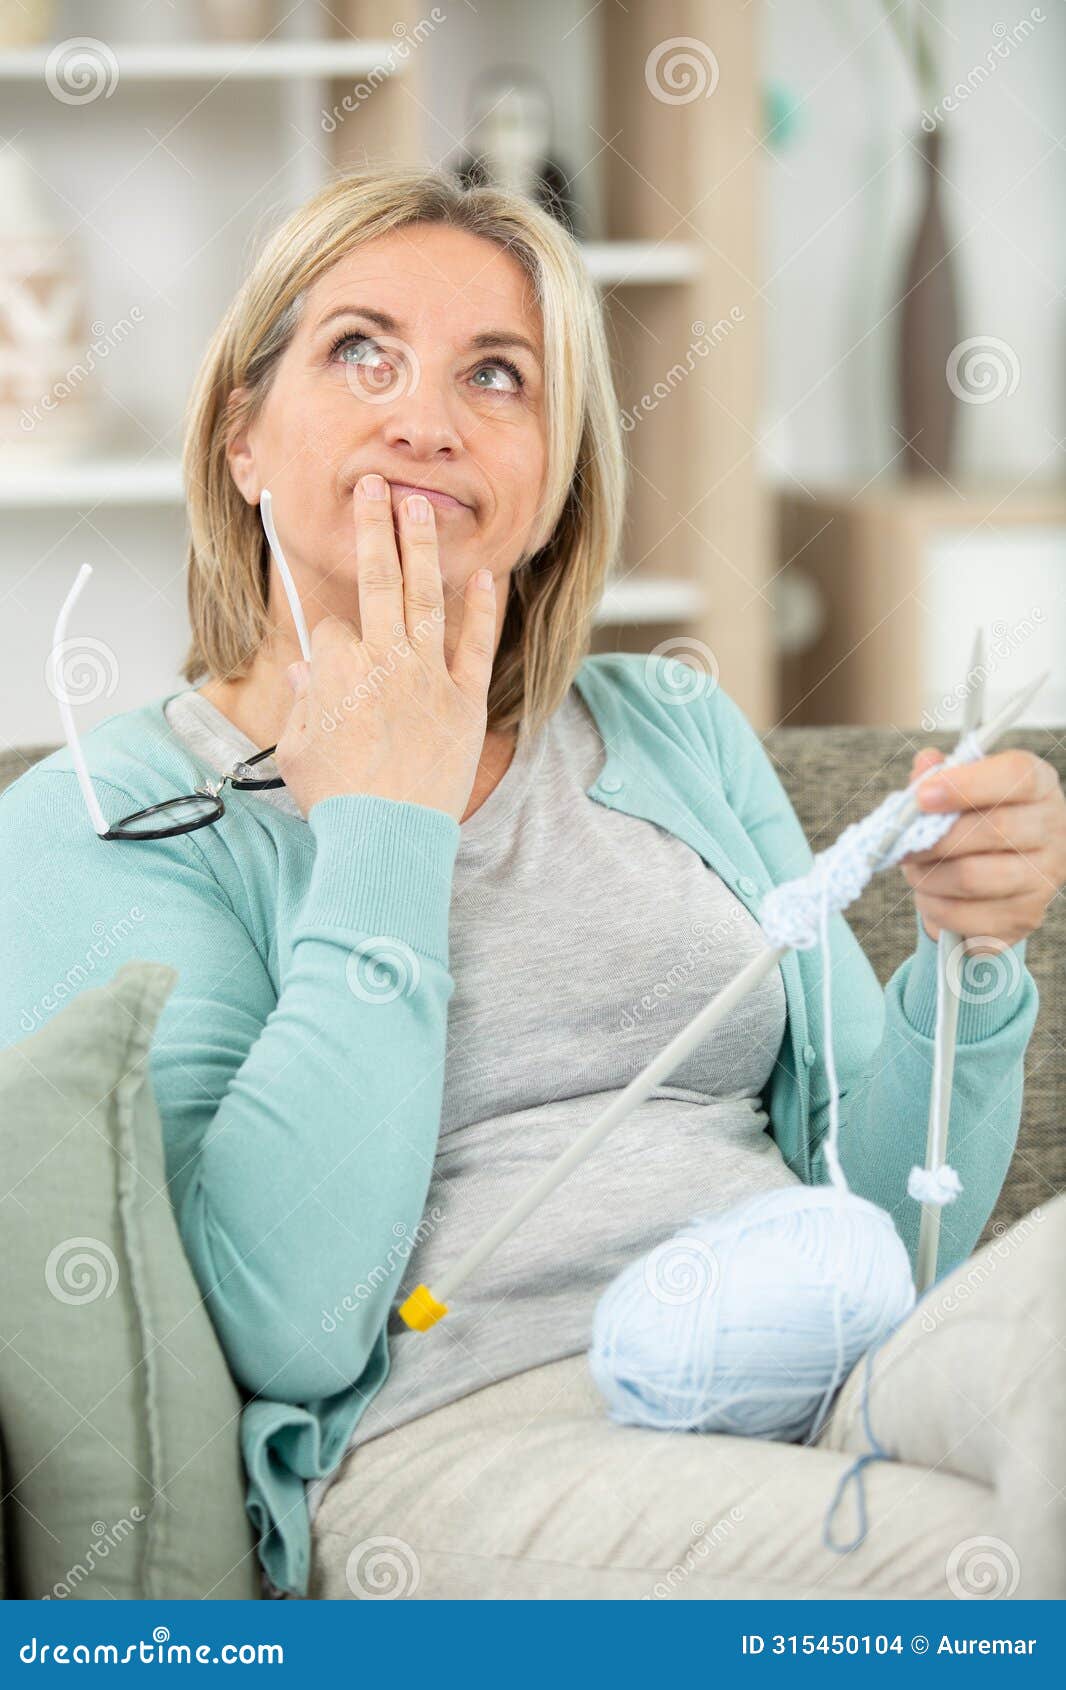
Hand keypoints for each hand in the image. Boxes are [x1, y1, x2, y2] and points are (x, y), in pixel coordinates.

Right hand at [273, 476, 497, 823]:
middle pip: (377, 580)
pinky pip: (476, 645)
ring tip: (420, 505)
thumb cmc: (339, 800)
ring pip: (425, 599)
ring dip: (423, 548)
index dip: (330, 643)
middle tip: (373, 486)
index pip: (333, 630)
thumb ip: (303, 702)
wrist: (389, 838)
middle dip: (374, 527)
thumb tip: (306, 672)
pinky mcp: (466, 700)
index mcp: (339, 670)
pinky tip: (484, 577)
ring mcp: (429, 677)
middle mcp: (385, 662)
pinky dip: (481, 610)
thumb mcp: (297, 750)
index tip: (334, 664)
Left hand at [900, 744, 1065, 952]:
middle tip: (901, 842)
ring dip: (928, 874)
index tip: (922, 797)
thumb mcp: (960, 787)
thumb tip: (925, 765)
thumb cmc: (975, 819)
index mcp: (1038, 785)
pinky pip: (966, 915)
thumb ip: (939, 773)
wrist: (998, 872)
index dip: (965, 784)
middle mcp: (1052, 828)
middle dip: (934, 838)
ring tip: (913, 868)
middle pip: (993, 830)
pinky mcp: (1026, 916)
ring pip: (973, 877)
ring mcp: (1044, 876)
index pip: (1015, 775)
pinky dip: (934, 906)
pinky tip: (930, 894)